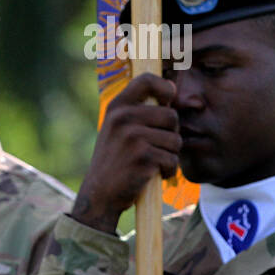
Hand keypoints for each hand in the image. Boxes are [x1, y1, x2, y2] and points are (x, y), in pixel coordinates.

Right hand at [70, 73, 179, 232]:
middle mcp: (123, 117)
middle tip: (154, 148)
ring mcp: (132, 136)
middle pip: (171, 116)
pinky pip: (172, 160)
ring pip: (175, 140)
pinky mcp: (142, 156)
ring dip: (169, 156)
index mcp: (116, 107)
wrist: (99, 194)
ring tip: (150, 163)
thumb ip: (138, 111)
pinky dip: (167, 171)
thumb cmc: (115, 161)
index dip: (165, 87)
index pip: (146, 80)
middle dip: (170, 135)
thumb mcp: (117, 129)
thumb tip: (172, 92)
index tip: (168, 99)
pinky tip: (151, 175)